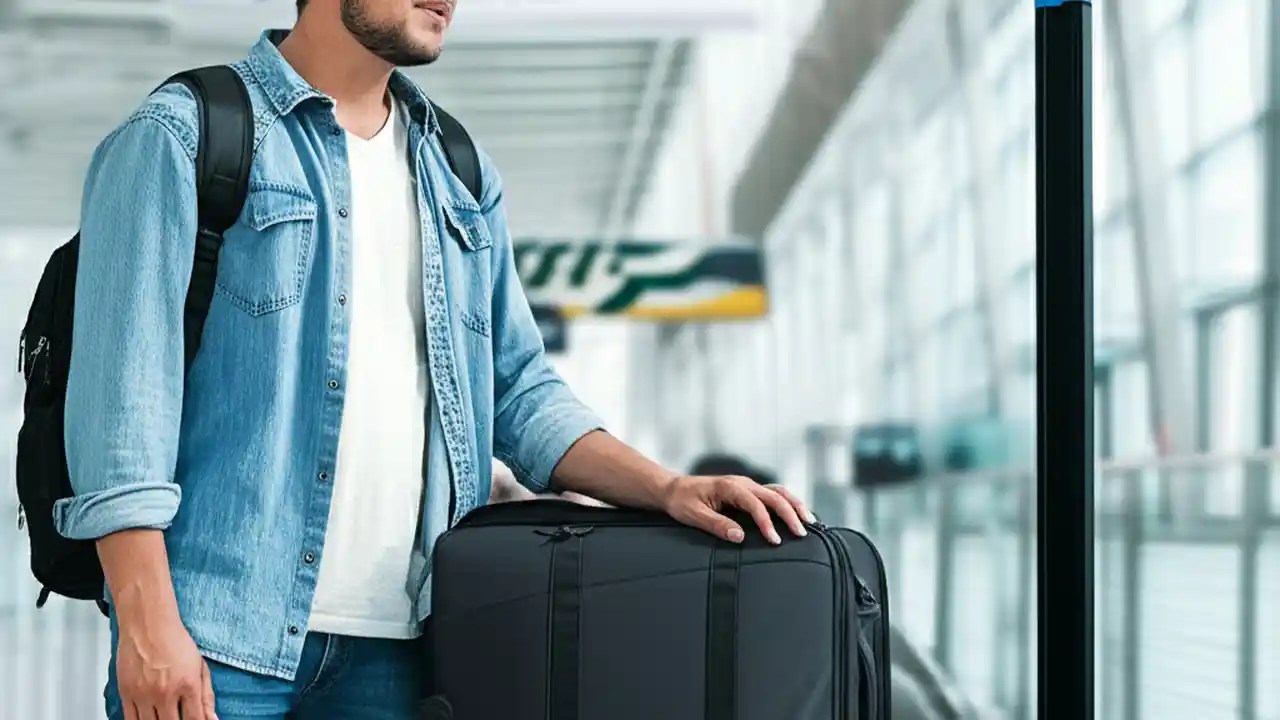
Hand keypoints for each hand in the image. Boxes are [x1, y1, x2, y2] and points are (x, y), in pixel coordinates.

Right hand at [115, 615, 216, 719]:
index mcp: (188, 685)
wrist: (148, 625)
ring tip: (165, 718)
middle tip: (178, 718)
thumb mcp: (200, 666)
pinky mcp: (126, 694)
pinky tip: (147, 719)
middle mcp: (166, 693)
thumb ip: (207, 696)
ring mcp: (144, 695)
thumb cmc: (175, 642)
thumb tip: (213, 719)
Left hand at [661, 475, 815, 544]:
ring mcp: (747, 485)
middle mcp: (742, 483)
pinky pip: (774, 494)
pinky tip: (798, 515)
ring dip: (795, 505)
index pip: (754, 503)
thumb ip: (716, 524)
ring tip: (810, 522)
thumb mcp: (693, 515)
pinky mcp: (749, 491)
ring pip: (778, 492)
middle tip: (801, 534)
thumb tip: (739, 537)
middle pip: (773, 495)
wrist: (674, 489)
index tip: (774, 541)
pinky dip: (789, 503)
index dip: (766, 522)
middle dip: (790, 514)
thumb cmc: (682, 501)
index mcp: (728, 487)